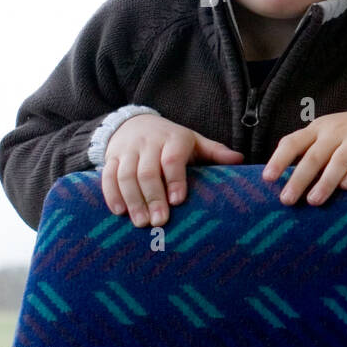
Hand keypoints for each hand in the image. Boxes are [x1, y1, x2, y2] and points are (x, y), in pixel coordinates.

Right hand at [103, 114, 243, 226]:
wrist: (135, 122)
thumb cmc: (172, 140)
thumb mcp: (194, 141)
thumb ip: (215, 152)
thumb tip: (240, 160)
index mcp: (173, 139)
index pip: (172, 159)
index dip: (174, 180)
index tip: (177, 201)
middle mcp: (148, 143)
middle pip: (147, 172)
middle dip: (153, 198)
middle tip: (159, 222)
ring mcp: (127, 151)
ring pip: (125, 176)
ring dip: (133, 201)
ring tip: (141, 223)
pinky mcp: (110, 158)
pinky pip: (107, 176)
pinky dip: (111, 194)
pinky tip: (119, 212)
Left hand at [262, 111, 346, 204]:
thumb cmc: (342, 136)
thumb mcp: (320, 136)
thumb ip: (302, 152)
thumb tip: (276, 180)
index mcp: (316, 130)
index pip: (293, 142)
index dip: (279, 160)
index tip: (267, 179)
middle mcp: (335, 132)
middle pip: (314, 156)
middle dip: (299, 179)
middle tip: (287, 200)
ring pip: (339, 160)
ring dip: (325, 181)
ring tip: (313, 201)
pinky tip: (345, 187)